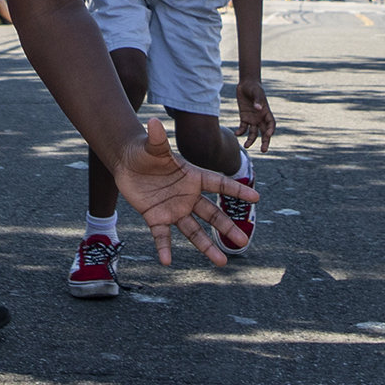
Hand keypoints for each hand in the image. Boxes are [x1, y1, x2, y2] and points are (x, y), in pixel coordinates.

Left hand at [112, 117, 257, 266]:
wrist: (127, 164)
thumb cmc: (144, 151)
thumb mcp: (152, 146)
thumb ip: (156, 139)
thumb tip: (153, 122)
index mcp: (193, 177)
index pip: (219, 184)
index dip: (236, 190)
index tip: (257, 197)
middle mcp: (187, 196)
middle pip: (212, 214)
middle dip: (227, 227)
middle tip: (243, 241)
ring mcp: (174, 209)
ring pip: (194, 230)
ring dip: (206, 246)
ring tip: (221, 263)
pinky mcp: (157, 218)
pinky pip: (162, 236)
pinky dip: (164, 248)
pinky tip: (167, 261)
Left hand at [235, 78, 275, 152]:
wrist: (246, 84)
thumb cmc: (254, 87)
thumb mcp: (256, 92)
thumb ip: (258, 100)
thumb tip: (258, 108)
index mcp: (266, 112)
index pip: (271, 124)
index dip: (270, 130)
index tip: (268, 135)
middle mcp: (260, 118)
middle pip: (264, 132)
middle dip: (264, 141)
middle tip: (263, 150)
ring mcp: (252, 119)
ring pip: (253, 132)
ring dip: (251, 140)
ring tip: (246, 146)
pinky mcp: (244, 118)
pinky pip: (243, 127)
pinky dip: (240, 131)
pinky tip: (236, 134)